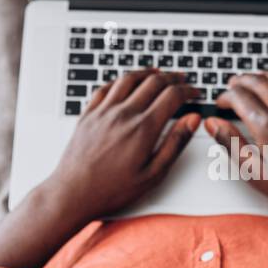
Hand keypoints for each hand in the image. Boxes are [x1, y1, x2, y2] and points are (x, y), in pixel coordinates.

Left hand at [49, 69, 200, 221]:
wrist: (72, 194)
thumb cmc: (112, 190)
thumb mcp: (153, 174)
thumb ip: (175, 144)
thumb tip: (192, 120)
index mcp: (143, 128)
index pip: (172, 96)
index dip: (188, 91)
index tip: (195, 93)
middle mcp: (123, 114)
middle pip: (153, 82)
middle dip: (173, 78)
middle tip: (182, 80)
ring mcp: (103, 112)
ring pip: (129, 79)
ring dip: (147, 73)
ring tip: (158, 73)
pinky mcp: (88, 114)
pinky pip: (106, 87)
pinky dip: (120, 80)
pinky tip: (125, 82)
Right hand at [208, 72, 267, 222]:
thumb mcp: (254, 172)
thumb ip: (231, 143)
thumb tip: (213, 124)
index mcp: (267, 126)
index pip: (240, 96)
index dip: (226, 96)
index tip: (221, 102)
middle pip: (259, 82)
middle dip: (242, 80)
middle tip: (233, 85)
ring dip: (266, 75)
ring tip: (257, 80)